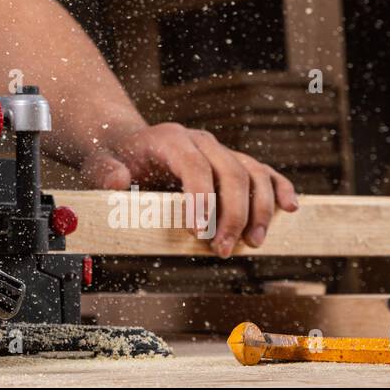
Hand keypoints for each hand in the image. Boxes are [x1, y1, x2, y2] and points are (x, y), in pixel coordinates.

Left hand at [79, 122, 298, 256]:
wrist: (127, 143)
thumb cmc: (114, 157)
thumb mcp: (99, 162)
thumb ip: (104, 171)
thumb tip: (119, 180)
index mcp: (170, 139)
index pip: (194, 166)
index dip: (200, 199)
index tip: (198, 232)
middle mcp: (200, 141)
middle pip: (230, 172)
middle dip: (231, 214)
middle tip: (222, 249)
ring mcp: (220, 150)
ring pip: (252, 173)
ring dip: (258, 209)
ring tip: (253, 242)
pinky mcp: (232, 162)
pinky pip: (263, 171)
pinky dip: (279, 188)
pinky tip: (290, 208)